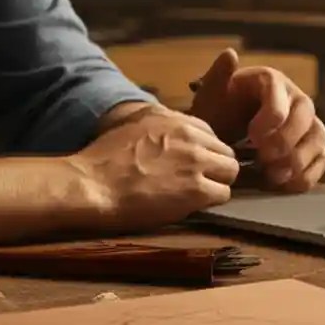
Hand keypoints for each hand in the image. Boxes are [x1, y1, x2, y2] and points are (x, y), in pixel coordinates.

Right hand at [70, 105, 240, 231]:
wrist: (94, 184)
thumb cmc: (104, 158)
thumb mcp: (134, 124)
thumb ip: (160, 122)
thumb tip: (171, 125)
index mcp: (176, 119)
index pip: (210, 133)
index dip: (204, 150)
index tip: (193, 162)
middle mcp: (192, 137)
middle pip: (225, 152)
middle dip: (215, 167)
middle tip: (199, 181)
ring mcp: (197, 163)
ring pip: (230, 172)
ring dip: (218, 183)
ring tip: (198, 194)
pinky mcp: (197, 190)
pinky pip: (223, 194)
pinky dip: (212, 201)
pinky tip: (194, 205)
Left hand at [188, 48, 324, 191]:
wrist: (224, 135)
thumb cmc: (219, 113)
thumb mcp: (211, 97)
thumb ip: (217, 79)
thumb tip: (230, 54)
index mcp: (270, 81)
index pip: (280, 93)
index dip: (272, 116)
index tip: (254, 138)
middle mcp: (295, 98)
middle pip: (305, 115)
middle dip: (286, 140)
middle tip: (265, 161)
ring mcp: (308, 122)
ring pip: (318, 137)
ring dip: (299, 159)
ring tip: (274, 176)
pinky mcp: (313, 146)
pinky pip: (322, 158)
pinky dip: (308, 173)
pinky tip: (287, 184)